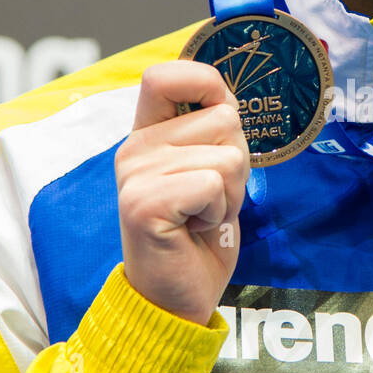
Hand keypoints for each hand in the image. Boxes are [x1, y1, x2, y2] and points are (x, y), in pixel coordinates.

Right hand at [115, 61, 250, 324]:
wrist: (176, 297)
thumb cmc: (197, 234)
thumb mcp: (209, 171)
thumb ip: (212, 131)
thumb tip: (228, 96)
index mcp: (147, 134)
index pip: (164, 75)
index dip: (205, 83)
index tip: (219, 114)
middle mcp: (135, 148)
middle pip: (223, 118)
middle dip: (237, 162)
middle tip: (211, 198)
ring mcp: (135, 175)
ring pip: (226, 155)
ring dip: (231, 192)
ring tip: (203, 215)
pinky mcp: (143, 203)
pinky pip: (213, 184)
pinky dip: (219, 211)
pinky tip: (195, 229)